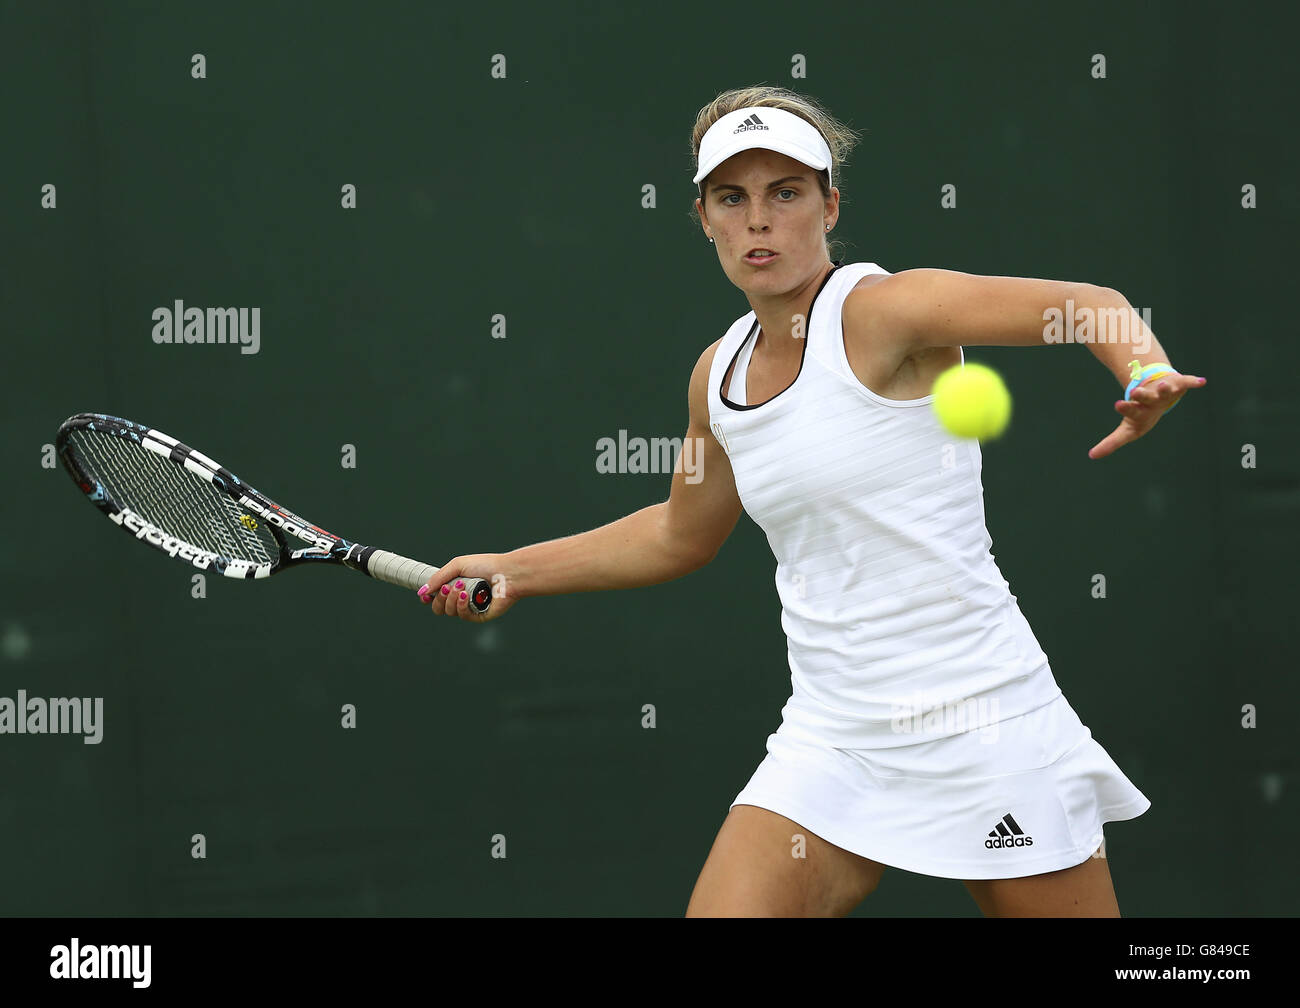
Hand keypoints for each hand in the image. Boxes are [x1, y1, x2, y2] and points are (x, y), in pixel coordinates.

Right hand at [415, 553, 518, 622]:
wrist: (507, 573)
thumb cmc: (486, 566)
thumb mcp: (457, 566)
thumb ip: (437, 578)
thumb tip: (421, 592)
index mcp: (456, 586)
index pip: (436, 598)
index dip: (428, 598)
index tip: (424, 596)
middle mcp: (462, 598)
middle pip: (439, 607)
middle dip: (439, 597)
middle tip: (449, 587)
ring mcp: (471, 608)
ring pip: (449, 612)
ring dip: (451, 599)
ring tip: (462, 587)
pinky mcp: (480, 616)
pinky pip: (463, 616)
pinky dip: (462, 606)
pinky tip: (467, 595)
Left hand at [1088, 374, 1205, 458]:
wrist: (1156, 391)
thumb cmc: (1142, 414)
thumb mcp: (1128, 430)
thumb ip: (1111, 442)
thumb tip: (1091, 456)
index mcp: (1138, 409)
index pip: (1130, 409)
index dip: (1125, 407)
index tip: (1117, 404)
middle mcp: (1150, 398)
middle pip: (1145, 396)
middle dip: (1142, 394)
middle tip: (1137, 392)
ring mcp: (1165, 391)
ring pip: (1165, 388)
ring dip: (1165, 387)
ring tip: (1165, 385)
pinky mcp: (1179, 384)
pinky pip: (1187, 382)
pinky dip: (1193, 382)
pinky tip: (1202, 382)